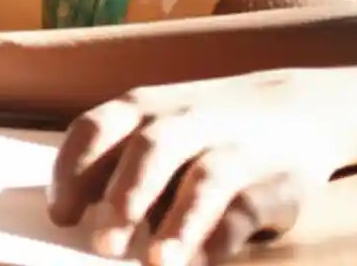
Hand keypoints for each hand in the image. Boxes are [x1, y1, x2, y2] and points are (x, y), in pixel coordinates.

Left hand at [50, 69, 355, 265]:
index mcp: (139, 108)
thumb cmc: (196, 128)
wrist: (295, 106)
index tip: (61, 215)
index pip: (94, 130)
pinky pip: (247, 209)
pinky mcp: (276, 179)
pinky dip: (224, 237)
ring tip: (157, 264)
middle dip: (125, 198)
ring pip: (204, 182)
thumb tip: (70, 214)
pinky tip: (203, 262)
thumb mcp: (150, 129)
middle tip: (103, 245)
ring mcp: (232, 148)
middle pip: (149, 151)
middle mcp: (182, 121)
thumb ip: (112, 164)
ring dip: (180, 224)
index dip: (72, 171)